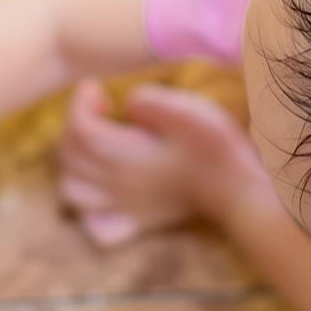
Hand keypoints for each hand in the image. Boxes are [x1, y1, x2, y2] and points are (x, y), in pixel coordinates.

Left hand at [56, 80, 274, 246]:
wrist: (241, 192)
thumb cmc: (216, 149)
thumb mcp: (187, 111)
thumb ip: (149, 100)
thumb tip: (128, 104)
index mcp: (122, 156)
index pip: (78, 129)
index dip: (80, 102)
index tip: (97, 88)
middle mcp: (116, 185)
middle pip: (70, 157)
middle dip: (75, 126)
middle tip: (100, 108)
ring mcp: (125, 206)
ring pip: (73, 190)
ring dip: (74, 163)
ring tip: (95, 144)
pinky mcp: (139, 219)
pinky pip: (95, 223)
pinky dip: (88, 207)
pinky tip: (102, 189)